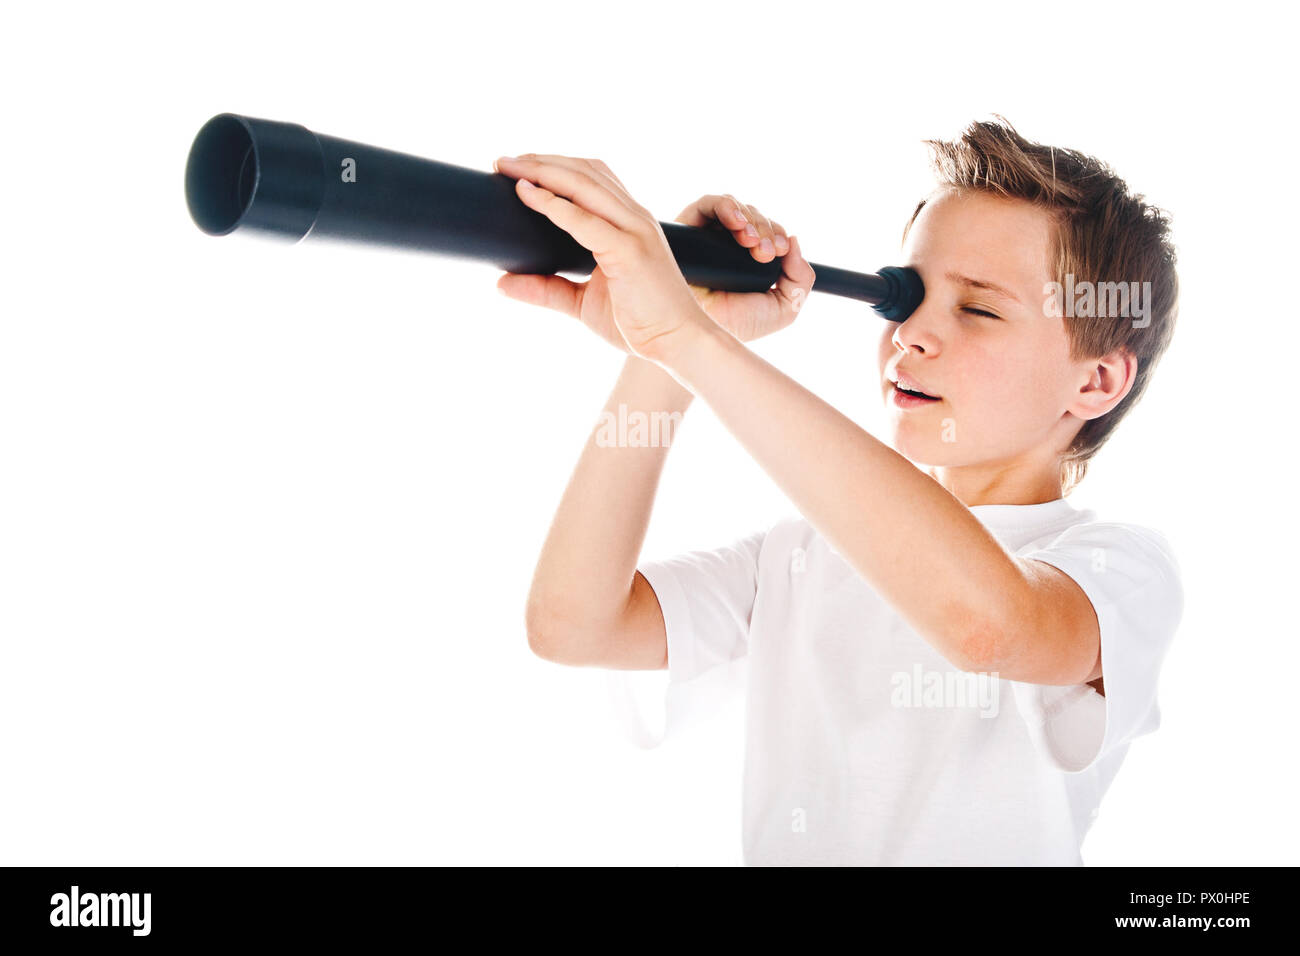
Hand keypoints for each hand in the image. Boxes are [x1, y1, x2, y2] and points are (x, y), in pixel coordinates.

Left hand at [492, 154, 711, 363]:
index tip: (516, 167)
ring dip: (543, 172)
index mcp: (629, 223)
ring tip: (509, 169)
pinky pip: (586, 221)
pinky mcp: (630, 251)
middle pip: (585, 171)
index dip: (554, 166)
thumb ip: (547, 290)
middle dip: (541, 161)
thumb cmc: (642, 323)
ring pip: (584, 185)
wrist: (680, 344)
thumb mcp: (583, 304)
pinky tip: (529, 195)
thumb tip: (501, 283)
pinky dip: (555, 205)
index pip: (591, 178)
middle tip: (502, 162)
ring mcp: (635, 231)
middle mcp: (634, 218)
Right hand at [674, 195, 814, 342]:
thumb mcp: (784, 308)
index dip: (778, 235)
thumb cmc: (736, 325)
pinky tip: (736, 224)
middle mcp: (729, 245)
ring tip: (750, 241)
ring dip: (750, 220)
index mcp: (751, 261)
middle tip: (765, 252)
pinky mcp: (688, 228)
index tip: (780, 251)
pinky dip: (726, 206)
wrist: (701, 331)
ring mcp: (709, 235)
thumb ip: (801, 279)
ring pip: (735, 208)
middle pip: (754, 217)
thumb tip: (794, 241)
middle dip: (766, 230)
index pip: (769, 232)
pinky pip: (708, 203)